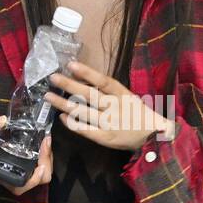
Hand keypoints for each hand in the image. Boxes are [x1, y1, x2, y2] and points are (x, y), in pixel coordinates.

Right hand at [0, 115, 52, 196]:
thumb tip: (3, 119)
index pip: (22, 186)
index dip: (36, 176)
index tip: (40, 158)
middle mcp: (9, 176)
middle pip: (38, 180)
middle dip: (47, 163)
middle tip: (45, 142)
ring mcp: (14, 172)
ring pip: (40, 174)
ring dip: (46, 159)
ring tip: (45, 141)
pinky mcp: (15, 166)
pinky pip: (35, 167)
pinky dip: (42, 157)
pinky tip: (40, 143)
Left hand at [45, 61, 175, 151]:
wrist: (153, 137)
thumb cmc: (138, 114)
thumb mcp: (128, 97)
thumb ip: (108, 90)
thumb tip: (83, 78)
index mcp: (123, 94)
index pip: (103, 81)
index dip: (87, 72)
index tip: (70, 65)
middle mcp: (116, 107)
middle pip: (89, 95)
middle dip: (69, 85)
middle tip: (52, 78)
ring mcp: (110, 123)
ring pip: (84, 112)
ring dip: (64, 103)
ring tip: (49, 96)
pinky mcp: (107, 138)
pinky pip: (87, 130)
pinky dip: (73, 123)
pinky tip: (62, 117)